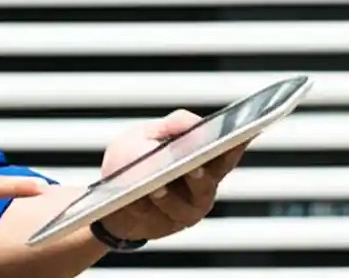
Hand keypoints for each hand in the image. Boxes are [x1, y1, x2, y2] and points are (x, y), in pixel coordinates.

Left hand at [96, 111, 246, 241]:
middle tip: (195, 167)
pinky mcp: (162, 226)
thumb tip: (196, 122)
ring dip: (169, 196)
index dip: (236, 148)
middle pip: (207, 183)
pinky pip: (155, 217)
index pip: (226, 156)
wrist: (107, 194)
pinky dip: (144, 207)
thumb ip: (173, 125)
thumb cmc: (132, 159)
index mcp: (203, 163)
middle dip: (201, 176)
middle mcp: (200, 190)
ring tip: (156, 186)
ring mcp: (183, 211)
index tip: (241, 138)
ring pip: (182, 206)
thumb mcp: (148, 133)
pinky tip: (135, 199)